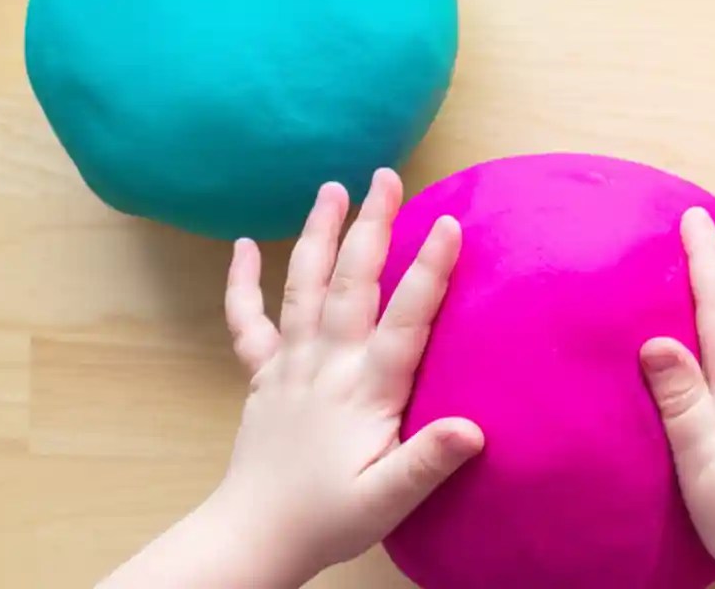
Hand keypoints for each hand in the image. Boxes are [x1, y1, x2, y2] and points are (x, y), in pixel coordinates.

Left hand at [98, 169, 482, 588]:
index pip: (405, 319)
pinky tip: (240, 246)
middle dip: (371, 226)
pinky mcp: (264, 376)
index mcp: (366, 389)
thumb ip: (429, 460)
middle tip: (386, 177)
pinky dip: (241, 282)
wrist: (256, 537)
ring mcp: (290, 365)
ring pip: (302, 287)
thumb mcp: (390, 499)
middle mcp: (327, 364)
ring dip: (317, 234)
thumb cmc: (330, 517)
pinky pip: (247, 322)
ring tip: (331, 188)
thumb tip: (473, 428)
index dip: (429, 270)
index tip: (450, 223)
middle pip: (350, 283)